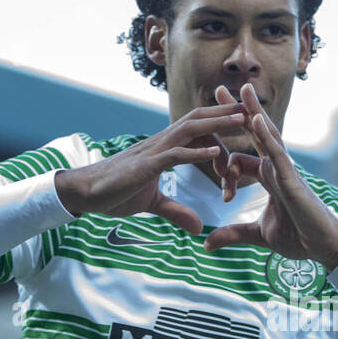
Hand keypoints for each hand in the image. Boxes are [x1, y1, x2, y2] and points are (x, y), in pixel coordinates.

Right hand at [53, 103, 248, 232]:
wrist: (84, 193)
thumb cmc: (114, 193)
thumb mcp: (153, 204)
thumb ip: (177, 212)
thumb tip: (199, 228)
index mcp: (164, 148)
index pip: (197, 130)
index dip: (220, 126)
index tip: (243, 124)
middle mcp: (161, 143)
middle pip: (198, 120)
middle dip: (226, 114)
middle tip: (253, 109)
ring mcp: (153, 151)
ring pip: (190, 130)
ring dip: (218, 125)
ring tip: (243, 122)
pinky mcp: (146, 166)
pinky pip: (174, 155)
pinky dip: (196, 154)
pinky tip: (215, 154)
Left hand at [204, 84, 337, 268]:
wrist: (322, 248)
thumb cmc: (298, 238)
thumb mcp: (257, 236)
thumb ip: (233, 234)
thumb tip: (207, 243)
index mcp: (269, 177)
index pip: (240, 159)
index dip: (226, 169)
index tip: (224, 194)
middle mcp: (277, 168)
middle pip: (255, 133)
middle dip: (237, 111)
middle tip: (218, 89)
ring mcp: (285, 171)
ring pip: (268, 135)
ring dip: (254, 111)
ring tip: (242, 89)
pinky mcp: (292, 179)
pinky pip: (277, 153)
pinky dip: (267, 136)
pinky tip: (257, 119)